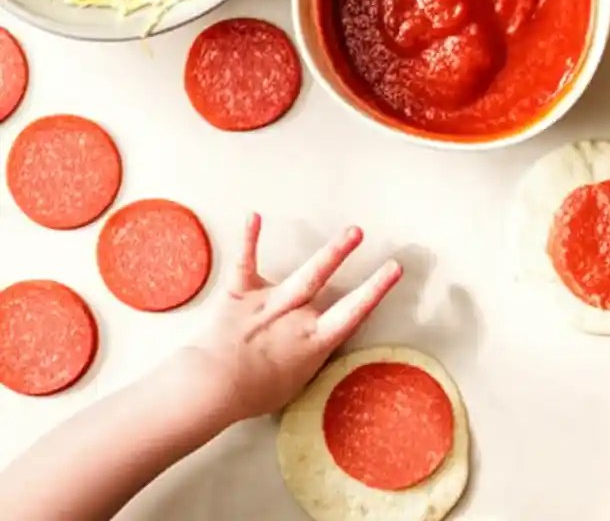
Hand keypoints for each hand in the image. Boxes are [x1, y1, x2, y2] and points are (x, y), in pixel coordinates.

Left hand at [185, 213, 402, 422]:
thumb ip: (306, 361)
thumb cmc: (252, 394)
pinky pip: (246, 262)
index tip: (393, 269)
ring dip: (329, 250)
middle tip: (362, 233)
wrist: (214, 387)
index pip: (353, 312)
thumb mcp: (293, 385)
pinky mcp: (240, 294)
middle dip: (344, 256)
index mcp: (314, 341)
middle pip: (326, 282)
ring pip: (305, 273)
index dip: (375, 290)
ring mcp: (270, 302)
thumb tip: (311, 350)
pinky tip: (254, 215)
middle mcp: (297, 316)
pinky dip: (249, 238)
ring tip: (351, 232)